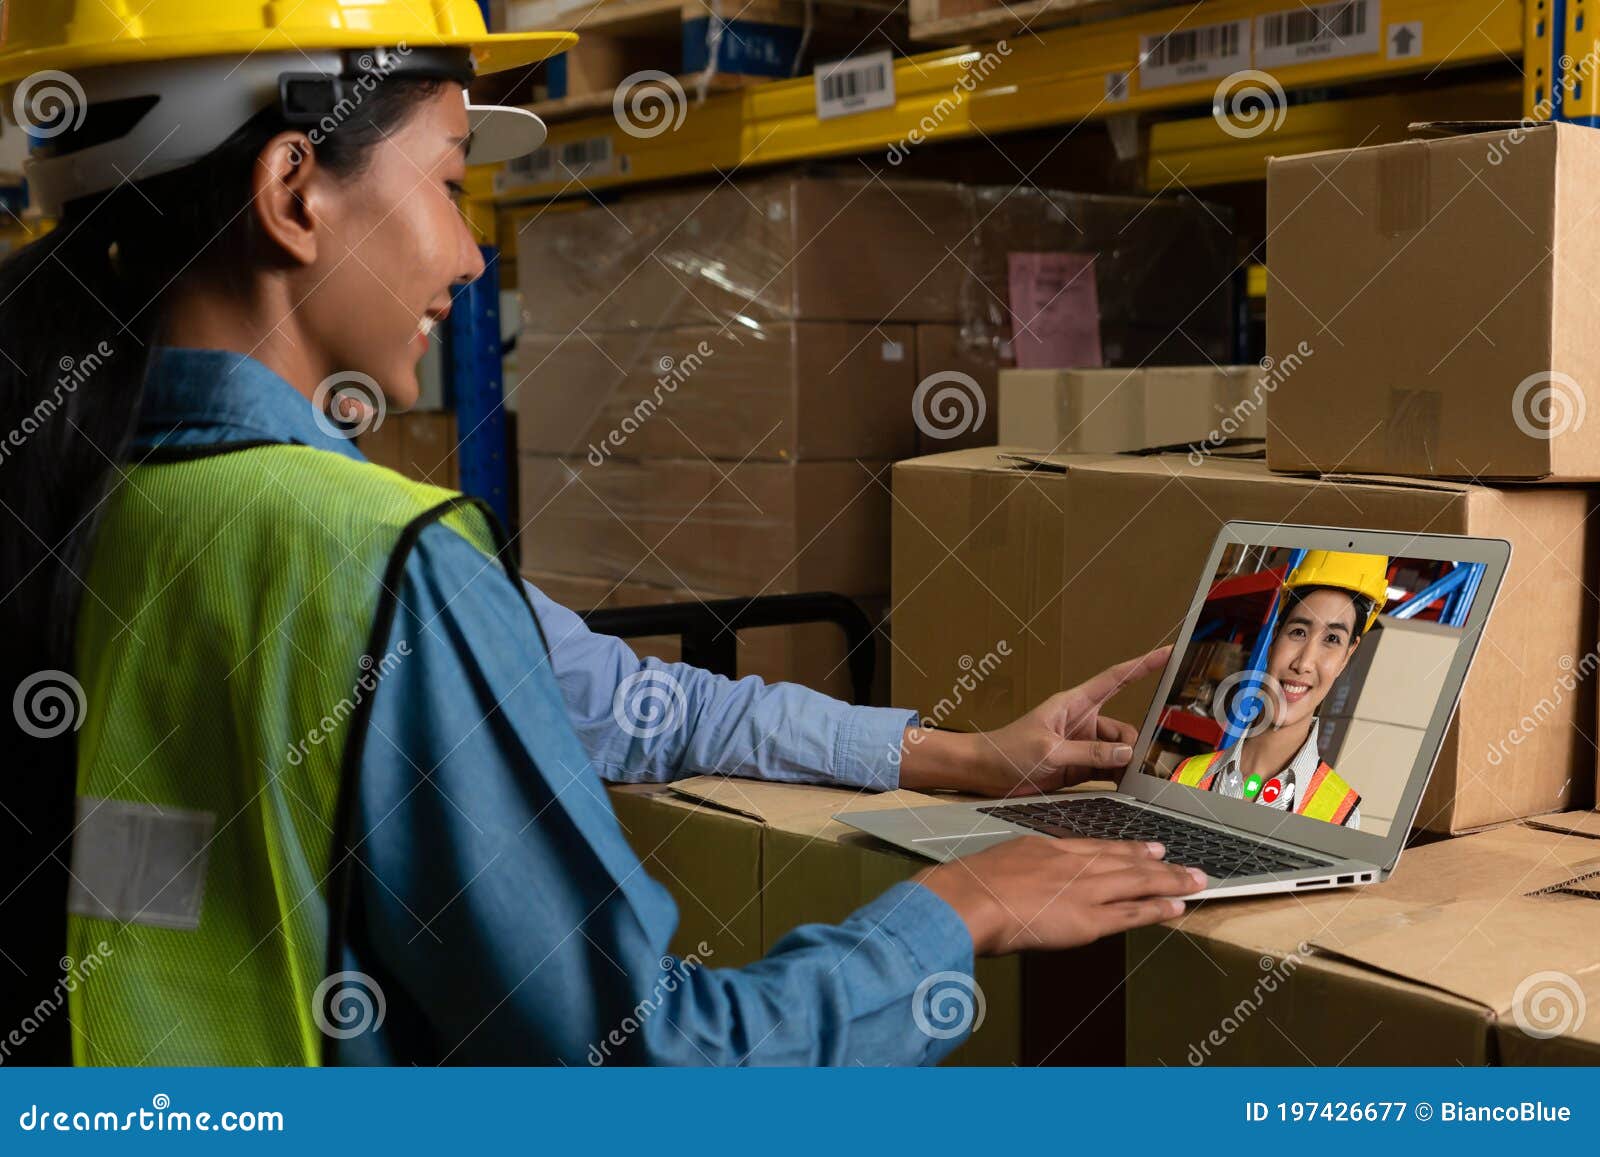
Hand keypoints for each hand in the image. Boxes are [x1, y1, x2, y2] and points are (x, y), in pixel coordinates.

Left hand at [898, 646, 1171, 797]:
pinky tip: (1127, 788)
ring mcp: (1082, 745)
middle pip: (1124, 728)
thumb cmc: (1008, 751)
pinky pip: (1107, 768)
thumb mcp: (1049, 751)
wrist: (985, 773)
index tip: (1168, 654)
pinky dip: (1118, 777)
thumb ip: (1089, 752)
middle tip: (1144, 766)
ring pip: (1118, 751)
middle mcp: (1082, 722)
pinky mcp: (1078, 766)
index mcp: (1074, 704)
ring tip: (1135, 780)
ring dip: (1126, 765)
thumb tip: (1127, 752)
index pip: (1116, 679)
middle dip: (1135, 744)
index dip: (1142, 665)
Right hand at [915, 836, 1205, 954]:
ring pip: (1137, 882)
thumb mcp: (995, 865)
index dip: (1125, 850)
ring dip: (1170, 882)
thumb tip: (1017, 885)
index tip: (1146, 848)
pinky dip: (1157, 909)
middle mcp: (1072, 864)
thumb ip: (1016, 872)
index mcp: (1048, 849)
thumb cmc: (969, 886)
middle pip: (1124, 861)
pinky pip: (1132, 913)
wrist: (967, 899)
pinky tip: (1177, 907)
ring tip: (1195, 880)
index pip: (1096, 848)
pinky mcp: (1089, 919)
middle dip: (1157, 863)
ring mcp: (1084, 890)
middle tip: (1183, 862)